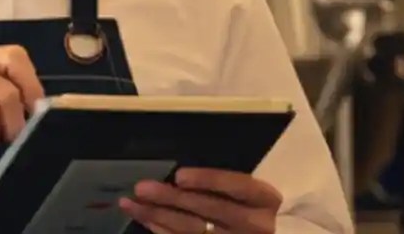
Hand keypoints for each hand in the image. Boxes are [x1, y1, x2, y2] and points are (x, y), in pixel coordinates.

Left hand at [118, 167, 282, 233]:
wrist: (273, 233)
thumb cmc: (251, 206)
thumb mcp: (246, 192)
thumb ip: (219, 185)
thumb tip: (176, 178)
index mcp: (265, 198)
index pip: (236, 185)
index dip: (208, 180)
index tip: (179, 176)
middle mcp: (255, 224)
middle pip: (208, 209)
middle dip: (171, 198)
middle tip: (141, 188)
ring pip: (193, 230)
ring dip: (157, 215)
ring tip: (130, 204)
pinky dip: (163, 231)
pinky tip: (147, 221)